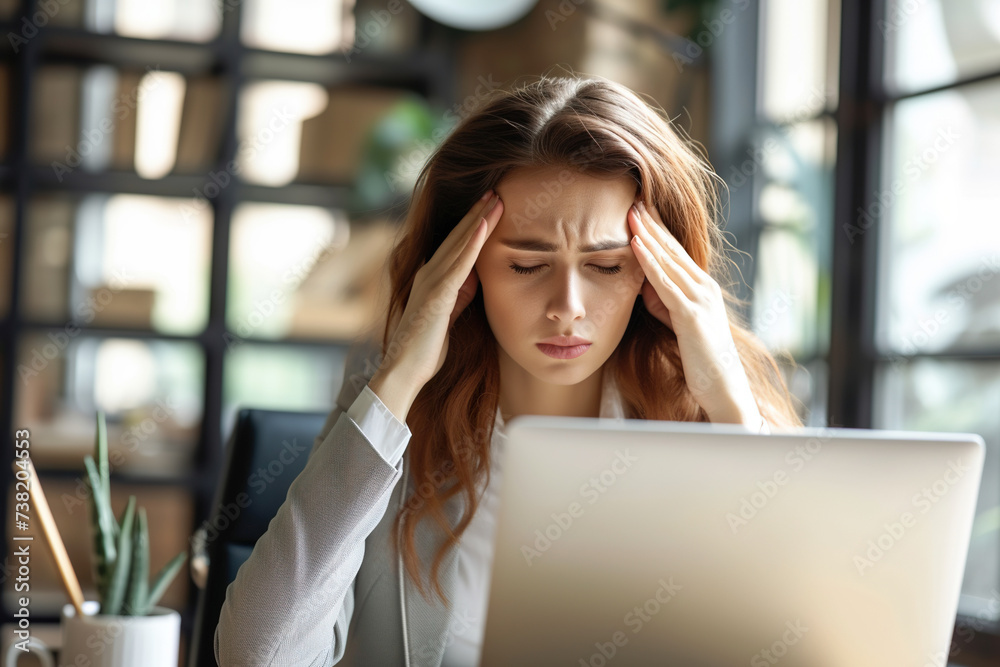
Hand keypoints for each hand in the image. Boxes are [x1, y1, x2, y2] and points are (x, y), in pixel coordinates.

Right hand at [382, 190, 503, 387]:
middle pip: (458, 237)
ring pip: (459, 244)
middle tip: (495, 190)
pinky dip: (471, 244)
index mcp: (432, 279)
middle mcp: (429, 274)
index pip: (457, 246)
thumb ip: (459, 295)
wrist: (405, 371)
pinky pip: (458, 264)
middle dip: (477, 213)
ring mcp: (431, 282)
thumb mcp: (449, 315)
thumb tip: (474, 278)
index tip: (491, 206)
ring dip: (478, 220)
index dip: (474, 224)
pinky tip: (483, 226)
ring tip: (495, 198)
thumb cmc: (426, 348)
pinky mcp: (436, 295)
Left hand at [627, 199, 761, 425]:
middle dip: (652, 223)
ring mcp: (700, 300)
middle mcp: (705, 287)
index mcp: (702, 287)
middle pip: (673, 248)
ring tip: (631, 213)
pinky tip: (636, 246)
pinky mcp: (691, 315)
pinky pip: (665, 283)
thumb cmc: (700, 359)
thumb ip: (662, 302)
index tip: (639, 210)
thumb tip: (644, 284)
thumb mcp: (677, 323)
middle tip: (633, 199)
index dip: (657, 230)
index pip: (676, 252)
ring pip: (669, 261)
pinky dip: (649, 263)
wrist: (722, 388)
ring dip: (648, 235)